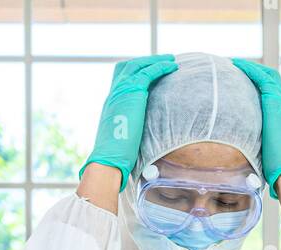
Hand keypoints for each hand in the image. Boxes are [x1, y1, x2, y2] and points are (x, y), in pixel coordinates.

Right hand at [80, 55, 176, 189]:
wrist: (109, 159)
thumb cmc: (116, 159)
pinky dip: (160, 67)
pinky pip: (148, 73)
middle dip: (145, 61)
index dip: (134, 73)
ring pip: (138, 65)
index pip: (120, 79)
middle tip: (161, 61)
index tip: (147, 72)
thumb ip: (129, 135)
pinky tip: (171, 67)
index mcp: (111, 104)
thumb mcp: (122, 141)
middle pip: (128, 66)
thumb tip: (139, 148)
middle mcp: (114, 94)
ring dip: (155, 60)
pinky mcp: (132, 92)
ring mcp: (122, 91)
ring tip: (171, 60)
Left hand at [232, 59, 280, 198]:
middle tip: (234, 67)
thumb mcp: (265, 153)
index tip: (240, 81)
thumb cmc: (278, 171)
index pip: (271, 92)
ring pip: (267, 74)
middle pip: (270, 78)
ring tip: (232, 63)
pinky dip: (249, 69)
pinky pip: (261, 77)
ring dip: (250, 67)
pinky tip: (235, 66)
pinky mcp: (275, 102)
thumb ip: (257, 146)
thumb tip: (243, 158)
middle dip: (253, 71)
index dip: (257, 83)